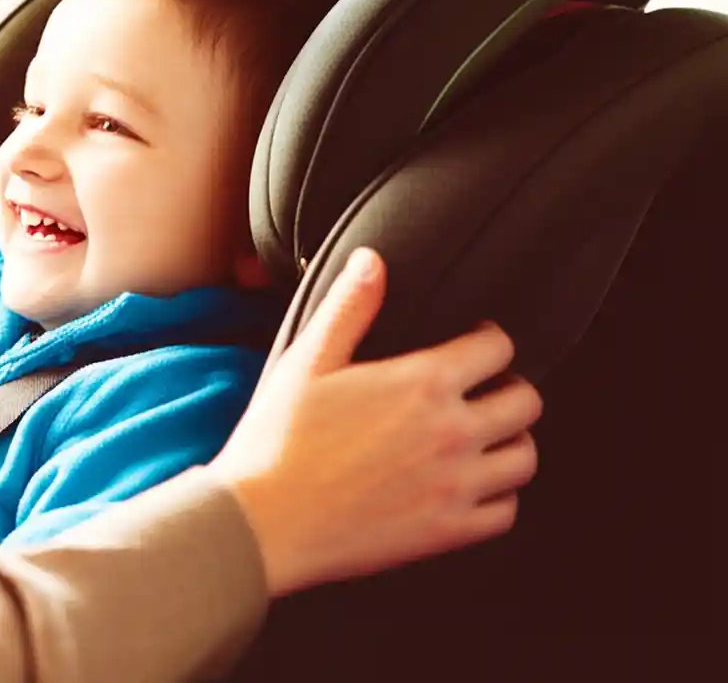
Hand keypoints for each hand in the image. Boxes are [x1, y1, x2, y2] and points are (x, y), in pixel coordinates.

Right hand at [211, 248, 541, 596]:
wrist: (263, 523)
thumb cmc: (277, 439)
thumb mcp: (307, 361)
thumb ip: (349, 306)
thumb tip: (374, 258)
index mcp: (422, 383)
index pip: (497, 348)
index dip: (486, 340)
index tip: (470, 346)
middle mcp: (451, 432)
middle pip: (525, 401)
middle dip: (507, 388)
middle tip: (480, 391)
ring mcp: (454, 486)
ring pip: (524, 457)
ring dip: (510, 442)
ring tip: (482, 437)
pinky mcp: (447, 531)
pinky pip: (505, 512)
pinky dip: (497, 497)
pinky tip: (471, 485)